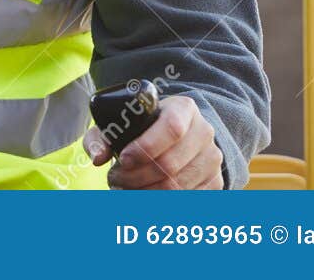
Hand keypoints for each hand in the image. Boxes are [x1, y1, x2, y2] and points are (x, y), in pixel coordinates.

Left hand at [83, 94, 223, 188]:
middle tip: (115, 179)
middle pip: (170, 163)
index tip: (123, 159)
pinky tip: (143, 198)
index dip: (145, 147)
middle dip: (136, 177)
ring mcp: (212, 158)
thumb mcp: (125, 121)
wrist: (184, 134)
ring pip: (177, 185)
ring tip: (124, 189)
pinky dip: (162, 203)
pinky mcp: (216, 181)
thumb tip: (97, 158)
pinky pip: (188, 199)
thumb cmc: (146, 127)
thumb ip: (104, 135)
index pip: (171, 128)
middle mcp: (204, 132)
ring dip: (145, 193)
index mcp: (183, 109)